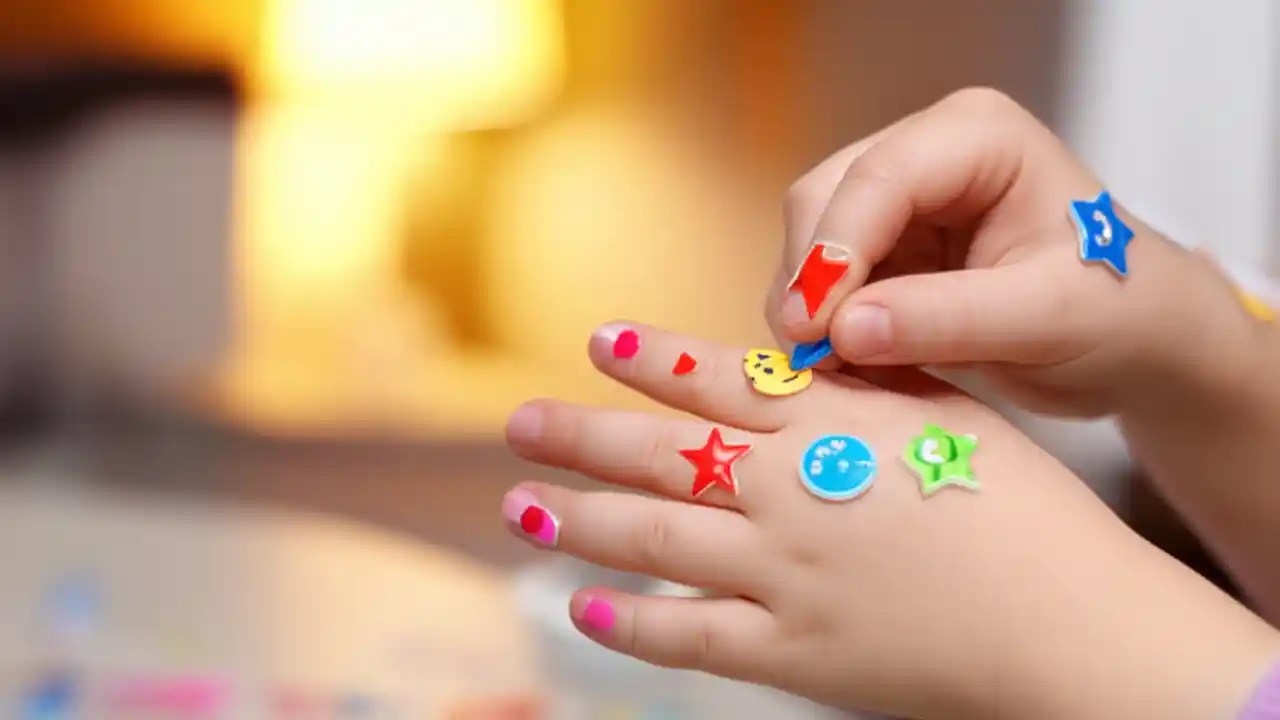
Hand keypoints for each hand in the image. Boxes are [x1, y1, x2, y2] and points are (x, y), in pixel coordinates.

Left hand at [502, 323, 1275, 718]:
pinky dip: (630, 622)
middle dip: (580, 436)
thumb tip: (797, 360)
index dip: (649, 359)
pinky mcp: (794, 652)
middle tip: (521, 422)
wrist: (1072, 623)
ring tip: (522, 502)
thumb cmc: (1025, 511)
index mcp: (835, 427)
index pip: (718, 380)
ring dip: (579, 519)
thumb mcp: (949, 417)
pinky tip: (583, 606)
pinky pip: (690, 635)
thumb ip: (864, 389)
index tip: (597, 340)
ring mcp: (786, 576)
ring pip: (654, 539)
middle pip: (660, 457)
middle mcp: (793, 494)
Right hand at [768, 87, 1254, 416]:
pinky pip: (822, 282)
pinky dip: (823, 327)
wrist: (1139, 344)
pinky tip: (848, 367)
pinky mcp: (885, 249)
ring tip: (835, 373)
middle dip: (810, 281)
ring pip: (811, 242)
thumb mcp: (1046, 318)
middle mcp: (927, 152)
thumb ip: (944, 319)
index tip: (812, 332)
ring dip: (808, 309)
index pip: (877, 179)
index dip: (833, 253)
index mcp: (977, 136)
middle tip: (814, 363)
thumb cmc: (1120, 312)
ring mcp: (900, 201)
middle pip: (824, 201)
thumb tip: (840, 332)